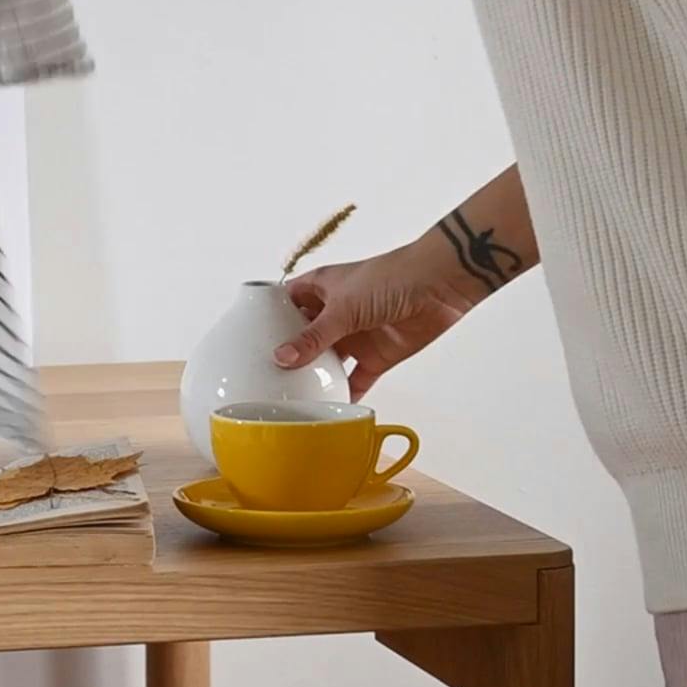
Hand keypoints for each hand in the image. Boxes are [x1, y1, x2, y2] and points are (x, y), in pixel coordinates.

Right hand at [274, 234, 487, 402]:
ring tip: (291, 399)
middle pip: (303, 338)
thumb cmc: (390, 277)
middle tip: (263, 379)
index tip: (247, 341)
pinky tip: (330, 409)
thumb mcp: (343, 307)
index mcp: (319, 289)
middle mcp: (334, 313)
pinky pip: (356, 380)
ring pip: (327, 362)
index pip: (284, 304)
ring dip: (314, 378)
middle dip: (288, 356)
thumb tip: (281, 358)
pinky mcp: (377, 356)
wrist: (440, 286)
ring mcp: (355, 336)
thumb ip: (313, 337)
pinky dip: (345, 394)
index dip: (267, 320)